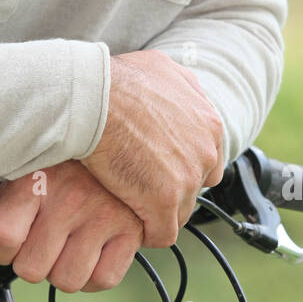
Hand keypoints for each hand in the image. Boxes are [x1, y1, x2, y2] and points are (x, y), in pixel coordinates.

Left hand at [0, 159, 143, 292]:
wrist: (119, 141)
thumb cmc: (66, 163)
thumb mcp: (23, 176)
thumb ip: (1, 212)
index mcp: (38, 179)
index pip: (4, 237)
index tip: (6, 245)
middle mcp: (71, 198)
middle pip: (32, 268)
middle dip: (31, 262)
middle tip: (40, 244)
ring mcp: (103, 216)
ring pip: (67, 280)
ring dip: (62, 272)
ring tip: (65, 249)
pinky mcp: (131, 232)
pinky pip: (103, 279)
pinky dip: (93, 277)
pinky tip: (88, 255)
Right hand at [80, 49, 224, 248]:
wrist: (93, 97)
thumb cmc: (116, 79)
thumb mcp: (162, 69)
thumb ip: (181, 86)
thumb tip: (182, 90)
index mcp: (209, 123)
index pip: (206, 160)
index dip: (179, 166)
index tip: (157, 169)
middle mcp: (206, 151)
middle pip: (195, 187)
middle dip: (171, 190)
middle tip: (142, 188)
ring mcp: (187, 178)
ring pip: (179, 212)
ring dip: (156, 213)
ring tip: (130, 206)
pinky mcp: (163, 201)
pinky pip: (162, 233)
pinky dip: (146, 233)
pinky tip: (128, 224)